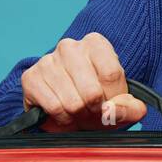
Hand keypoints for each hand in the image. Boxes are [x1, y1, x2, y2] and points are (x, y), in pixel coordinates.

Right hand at [20, 32, 146, 131]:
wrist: (71, 110)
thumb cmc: (100, 101)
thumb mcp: (125, 105)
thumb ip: (131, 108)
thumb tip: (111, 110)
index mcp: (96, 44)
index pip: (112, 74)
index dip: (114, 98)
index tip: (110, 103)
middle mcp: (69, 46)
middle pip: (92, 91)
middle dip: (95, 109)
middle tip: (93, 109)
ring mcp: (47, 60)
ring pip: (72, 102)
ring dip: (78, 114)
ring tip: (79, 110)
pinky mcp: (31, 78)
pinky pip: (54, 107)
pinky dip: (62, 117)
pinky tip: (63, 111)